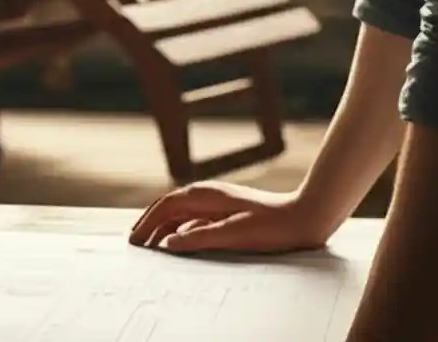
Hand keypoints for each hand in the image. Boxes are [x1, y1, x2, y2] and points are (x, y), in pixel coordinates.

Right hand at [128, 182, 332, 253]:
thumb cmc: (271, 226)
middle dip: (149, 223)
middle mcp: (207, 195)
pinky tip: (178, 240)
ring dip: (162, 226)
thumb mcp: (234, 234)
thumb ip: (199, 238)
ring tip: (150, 243)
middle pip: (168, 207)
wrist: (303, 217)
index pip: (165, 207)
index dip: (147, 223)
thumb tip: (168, 243)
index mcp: (204, 196)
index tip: (134, 240)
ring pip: (179, 213)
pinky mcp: (225, 212)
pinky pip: (193, 218)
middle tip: (134, 241)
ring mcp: (216, 202)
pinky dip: (179, 228)